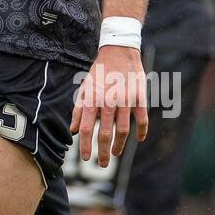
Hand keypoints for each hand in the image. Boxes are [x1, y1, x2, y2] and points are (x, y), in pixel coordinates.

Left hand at [70, 44, 148, 168]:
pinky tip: (139, 139)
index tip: (86, 159)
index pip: (87, 129)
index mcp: (92, 99)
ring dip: (119, 145)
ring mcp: (125, 100)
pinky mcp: (139, 97)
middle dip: (102, 152)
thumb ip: (79, 109)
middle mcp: (108, 101)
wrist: (118, 51)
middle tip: (102, 164)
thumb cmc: (99, 72)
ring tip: (115, 153)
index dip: (86, 146)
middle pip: (105, 134)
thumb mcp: (85, 88)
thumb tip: (73, 130)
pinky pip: (142, 119)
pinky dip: (141, 131)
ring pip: (123, 130)